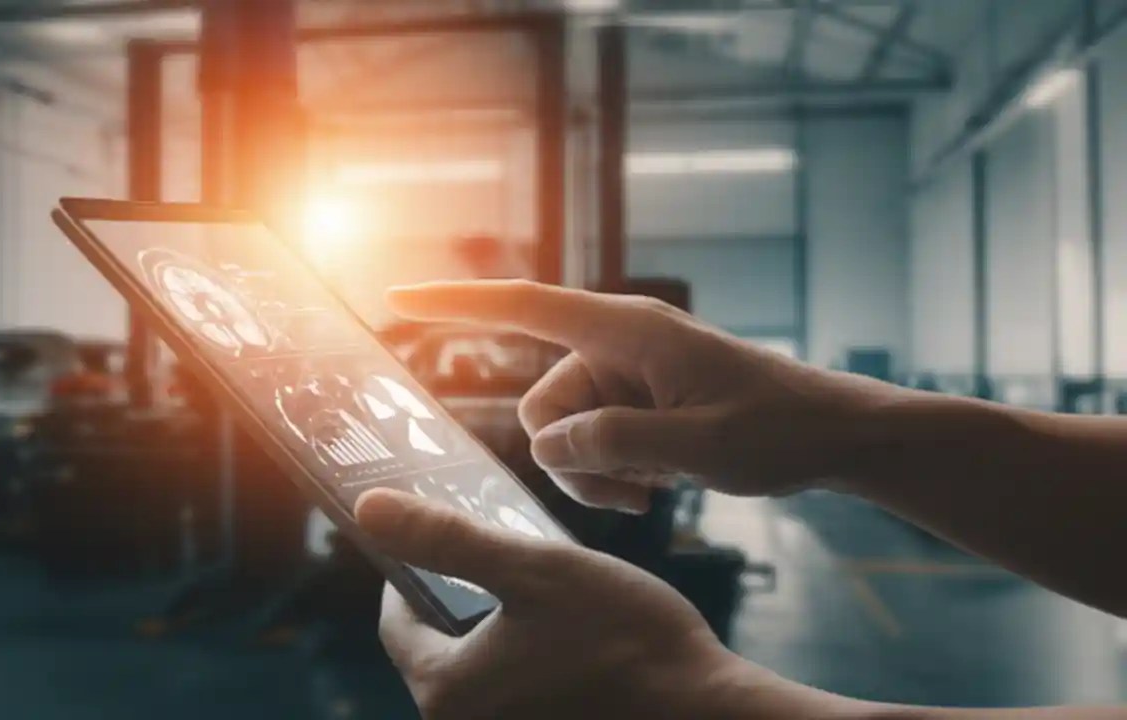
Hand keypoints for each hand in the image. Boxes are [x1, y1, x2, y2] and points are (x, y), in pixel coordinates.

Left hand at [355, 488, 742, 719]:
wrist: (705, 712)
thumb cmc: (623, 639)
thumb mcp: (533, 570)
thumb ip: (447, 540)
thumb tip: (368, 509)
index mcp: (446, 691)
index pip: (396, 623)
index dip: (408, 571)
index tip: (434, 535)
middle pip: (436, 650)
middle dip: (456, 597)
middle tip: (492, 551)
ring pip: (478, 672)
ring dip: (494, 628)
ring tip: (534, 586)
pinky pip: (513, 694)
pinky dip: (524, 660)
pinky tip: (564, 632)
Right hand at [389, 281, 904, 512]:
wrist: (833, 436)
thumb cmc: (778, 430)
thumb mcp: (694, 448)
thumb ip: (612, 443)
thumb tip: (546, 445)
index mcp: (626, 331)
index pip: (523, 306)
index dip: (453, 304)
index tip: (395, 299)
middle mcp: (617, 344)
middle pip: (542, 403)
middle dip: (569, 458)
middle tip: (630, 493)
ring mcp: (627, 374)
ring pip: (563, 432)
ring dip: (593, 473)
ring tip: (651, 493)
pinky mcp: (637, 400)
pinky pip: (590, 439)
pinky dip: (610, 471)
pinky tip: (656, 488)